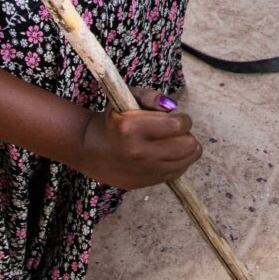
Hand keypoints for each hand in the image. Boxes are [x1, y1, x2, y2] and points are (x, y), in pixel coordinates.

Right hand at [71, 87, 200, 188]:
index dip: (183, 119)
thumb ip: (150, 96)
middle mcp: (138, 152)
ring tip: (172, 142)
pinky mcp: (146, 183)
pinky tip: (166, 154)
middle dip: (186, 134)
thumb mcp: (126, 98)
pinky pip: (178, 173)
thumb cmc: (113, 119)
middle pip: (188, 145)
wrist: (90, 149)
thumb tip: (173, 106)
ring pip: (187, 161)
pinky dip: (178, 162)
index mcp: (131, 128)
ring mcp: (143, 171)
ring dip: (185, 149)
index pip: (178, 125)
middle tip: (174, 131)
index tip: (176, 117)